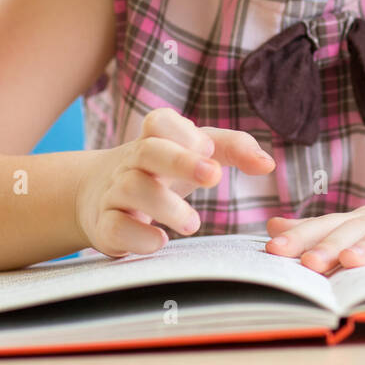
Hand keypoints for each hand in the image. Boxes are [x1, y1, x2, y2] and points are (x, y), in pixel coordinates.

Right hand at [75, 107, 274, 257]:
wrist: (96, 194)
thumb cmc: (161, 170)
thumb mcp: (195, 154)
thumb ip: (233, 150)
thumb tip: (268, 164)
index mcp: (154, 138)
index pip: (161, 122)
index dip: (185, 134)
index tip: (209, 151)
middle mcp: (132, 162)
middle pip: (148, 151)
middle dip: (180, 161)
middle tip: (214, 176)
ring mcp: (115, 193)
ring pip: (132, 190)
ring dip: (165, 205)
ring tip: (193, 224)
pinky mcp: (105, 226)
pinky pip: (115, 226)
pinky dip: (138, 235)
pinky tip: (160, 241)